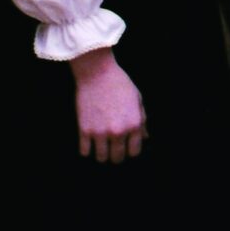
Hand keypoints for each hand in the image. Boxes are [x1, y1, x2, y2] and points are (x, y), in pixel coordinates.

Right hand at [70, 47, 146, 163]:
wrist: (97, 72)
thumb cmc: (119, 82)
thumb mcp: (137, 98)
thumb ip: (142, 119)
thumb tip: (145, 137)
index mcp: (133, 124)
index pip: (134, 152)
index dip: (130, 151)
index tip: (126, 147)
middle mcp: (118, 131)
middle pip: (117, 158)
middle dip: (116, 156)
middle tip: (113, 149)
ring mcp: (100, 132)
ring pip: (101, 158)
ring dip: (101, 154)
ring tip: (101, 146)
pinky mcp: (84, 130)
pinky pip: (85, 152)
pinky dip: (87, 150)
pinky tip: (89, 143)